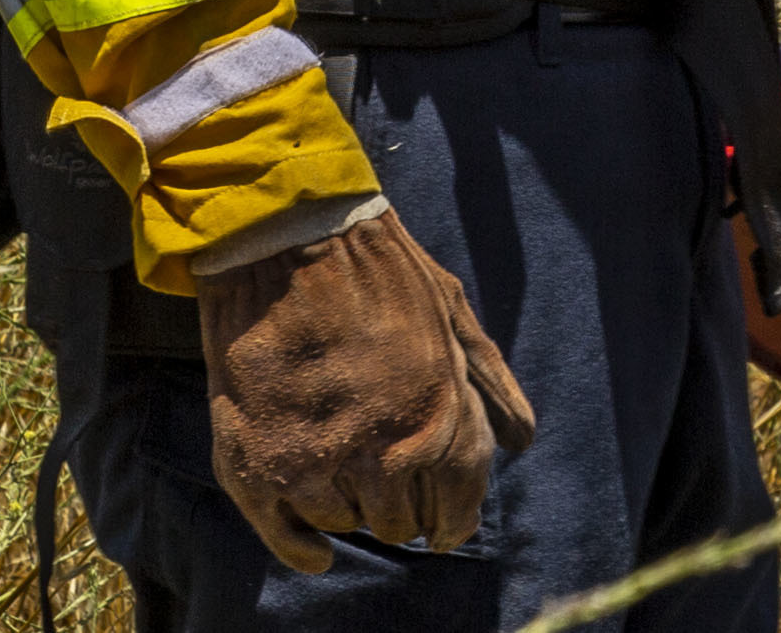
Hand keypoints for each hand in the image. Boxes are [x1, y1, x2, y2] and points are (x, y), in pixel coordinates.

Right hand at [198, 208, 535, 573]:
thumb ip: (490, 379)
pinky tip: (317, 546)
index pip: (459, 505)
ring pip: (348, 524)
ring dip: (351, 502)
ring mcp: (317, 463)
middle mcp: (381, 450)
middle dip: (402, 505)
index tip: (445, 524)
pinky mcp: (258, 467)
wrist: (286, 234)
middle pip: (402, 523)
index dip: (455, 519)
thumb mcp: (450, 309)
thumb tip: (523, 440)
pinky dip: (305, 546)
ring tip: (342, 458)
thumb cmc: (377, 268)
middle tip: (387, 477)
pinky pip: (291, 539)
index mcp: (435, 414)